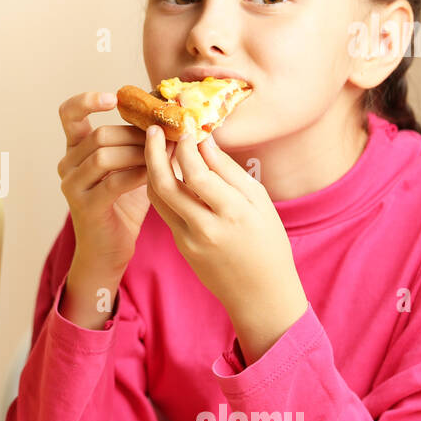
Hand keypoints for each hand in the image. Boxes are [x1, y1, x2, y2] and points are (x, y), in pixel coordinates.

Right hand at [57, 91, 151, 274]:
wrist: (110, 249)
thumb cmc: (124, 204)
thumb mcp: (131, 165)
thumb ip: (140, 141)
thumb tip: (169, 110)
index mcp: (74, 149)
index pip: (68, 114)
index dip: (87, 101)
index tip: (113, 97)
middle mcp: (67, 164)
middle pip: (99, 135)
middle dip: (135, 134)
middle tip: (165, 136)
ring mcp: (71, 186)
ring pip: (104, 156)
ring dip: (139, 154)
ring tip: (164, 156)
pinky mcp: (84, 206)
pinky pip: (113, 182)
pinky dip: (138, 175)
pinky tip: (155, 175)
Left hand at [143, 126, 307, 358]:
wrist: (261, 294)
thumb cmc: (268, 243)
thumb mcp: (260, 202)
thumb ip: (229, 171)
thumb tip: (204, 139)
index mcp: (233, 212)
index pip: (197, 172)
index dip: (184, 146)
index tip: (183, 126)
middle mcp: (206, 227)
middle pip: (165, 184)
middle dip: (154, 152)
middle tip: (153, 129)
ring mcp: (189, 240)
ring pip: (158, 197)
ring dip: (152, 168)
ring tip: (157, 146)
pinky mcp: (180, 246)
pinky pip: (166, 211)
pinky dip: (163, 188)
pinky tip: (167, 171)